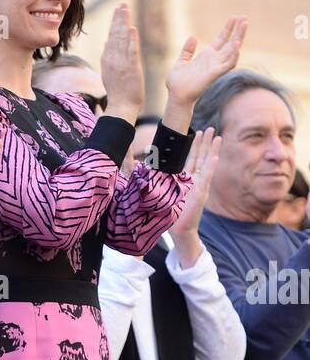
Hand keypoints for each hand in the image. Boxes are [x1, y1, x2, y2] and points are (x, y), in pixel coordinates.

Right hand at [100, 4, 143, 122]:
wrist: (121, 107)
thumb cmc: (118, 93)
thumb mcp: (109, 73)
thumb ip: (108, 57)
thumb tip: (106, 43)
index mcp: (108, 60)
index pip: (111, 37)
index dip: (114, 23)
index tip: (118, 11)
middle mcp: (113, 59)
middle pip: (115, 35)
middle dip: (118, 19)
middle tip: (122, 4)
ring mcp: (121, 63)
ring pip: (122, 40)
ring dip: (123, 24)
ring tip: (125, 10)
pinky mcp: (131, 68)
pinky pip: (131, 51)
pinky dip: (131, 40)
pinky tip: (132, 29)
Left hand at [165, 17, 246, 108]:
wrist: (176, 96)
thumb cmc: (177, 83)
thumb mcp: (181, 62)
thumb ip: (187, 50)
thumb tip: (193, 36)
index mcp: (207, 56)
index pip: (221, 39)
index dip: (228, 28)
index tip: (234, 17)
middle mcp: (214, 60)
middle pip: (230, 43)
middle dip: (238, 30)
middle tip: (245, 17)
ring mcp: (216, 67)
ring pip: (233, 51)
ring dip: (239, 38)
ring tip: (245, 25)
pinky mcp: (215, 74)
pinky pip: (229, 64)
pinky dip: (234, 56)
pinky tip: (237, 45)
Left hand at [166, 126, 221, 267]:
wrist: (179, 231)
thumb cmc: (170, 214)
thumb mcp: (163, 192)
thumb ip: (158, 180)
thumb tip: (142, 167)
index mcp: (186, 179)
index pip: (191, 158)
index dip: (194, 145)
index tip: (197, 132)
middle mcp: (195, 180)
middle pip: (201, 157)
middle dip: (206, 142)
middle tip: (211, 128)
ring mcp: (200, 186)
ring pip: (207, 163)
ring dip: (212, 149)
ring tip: (218, 136)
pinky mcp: (201, 194)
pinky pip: (207, 177)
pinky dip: (211, 166)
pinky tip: (215, 156)